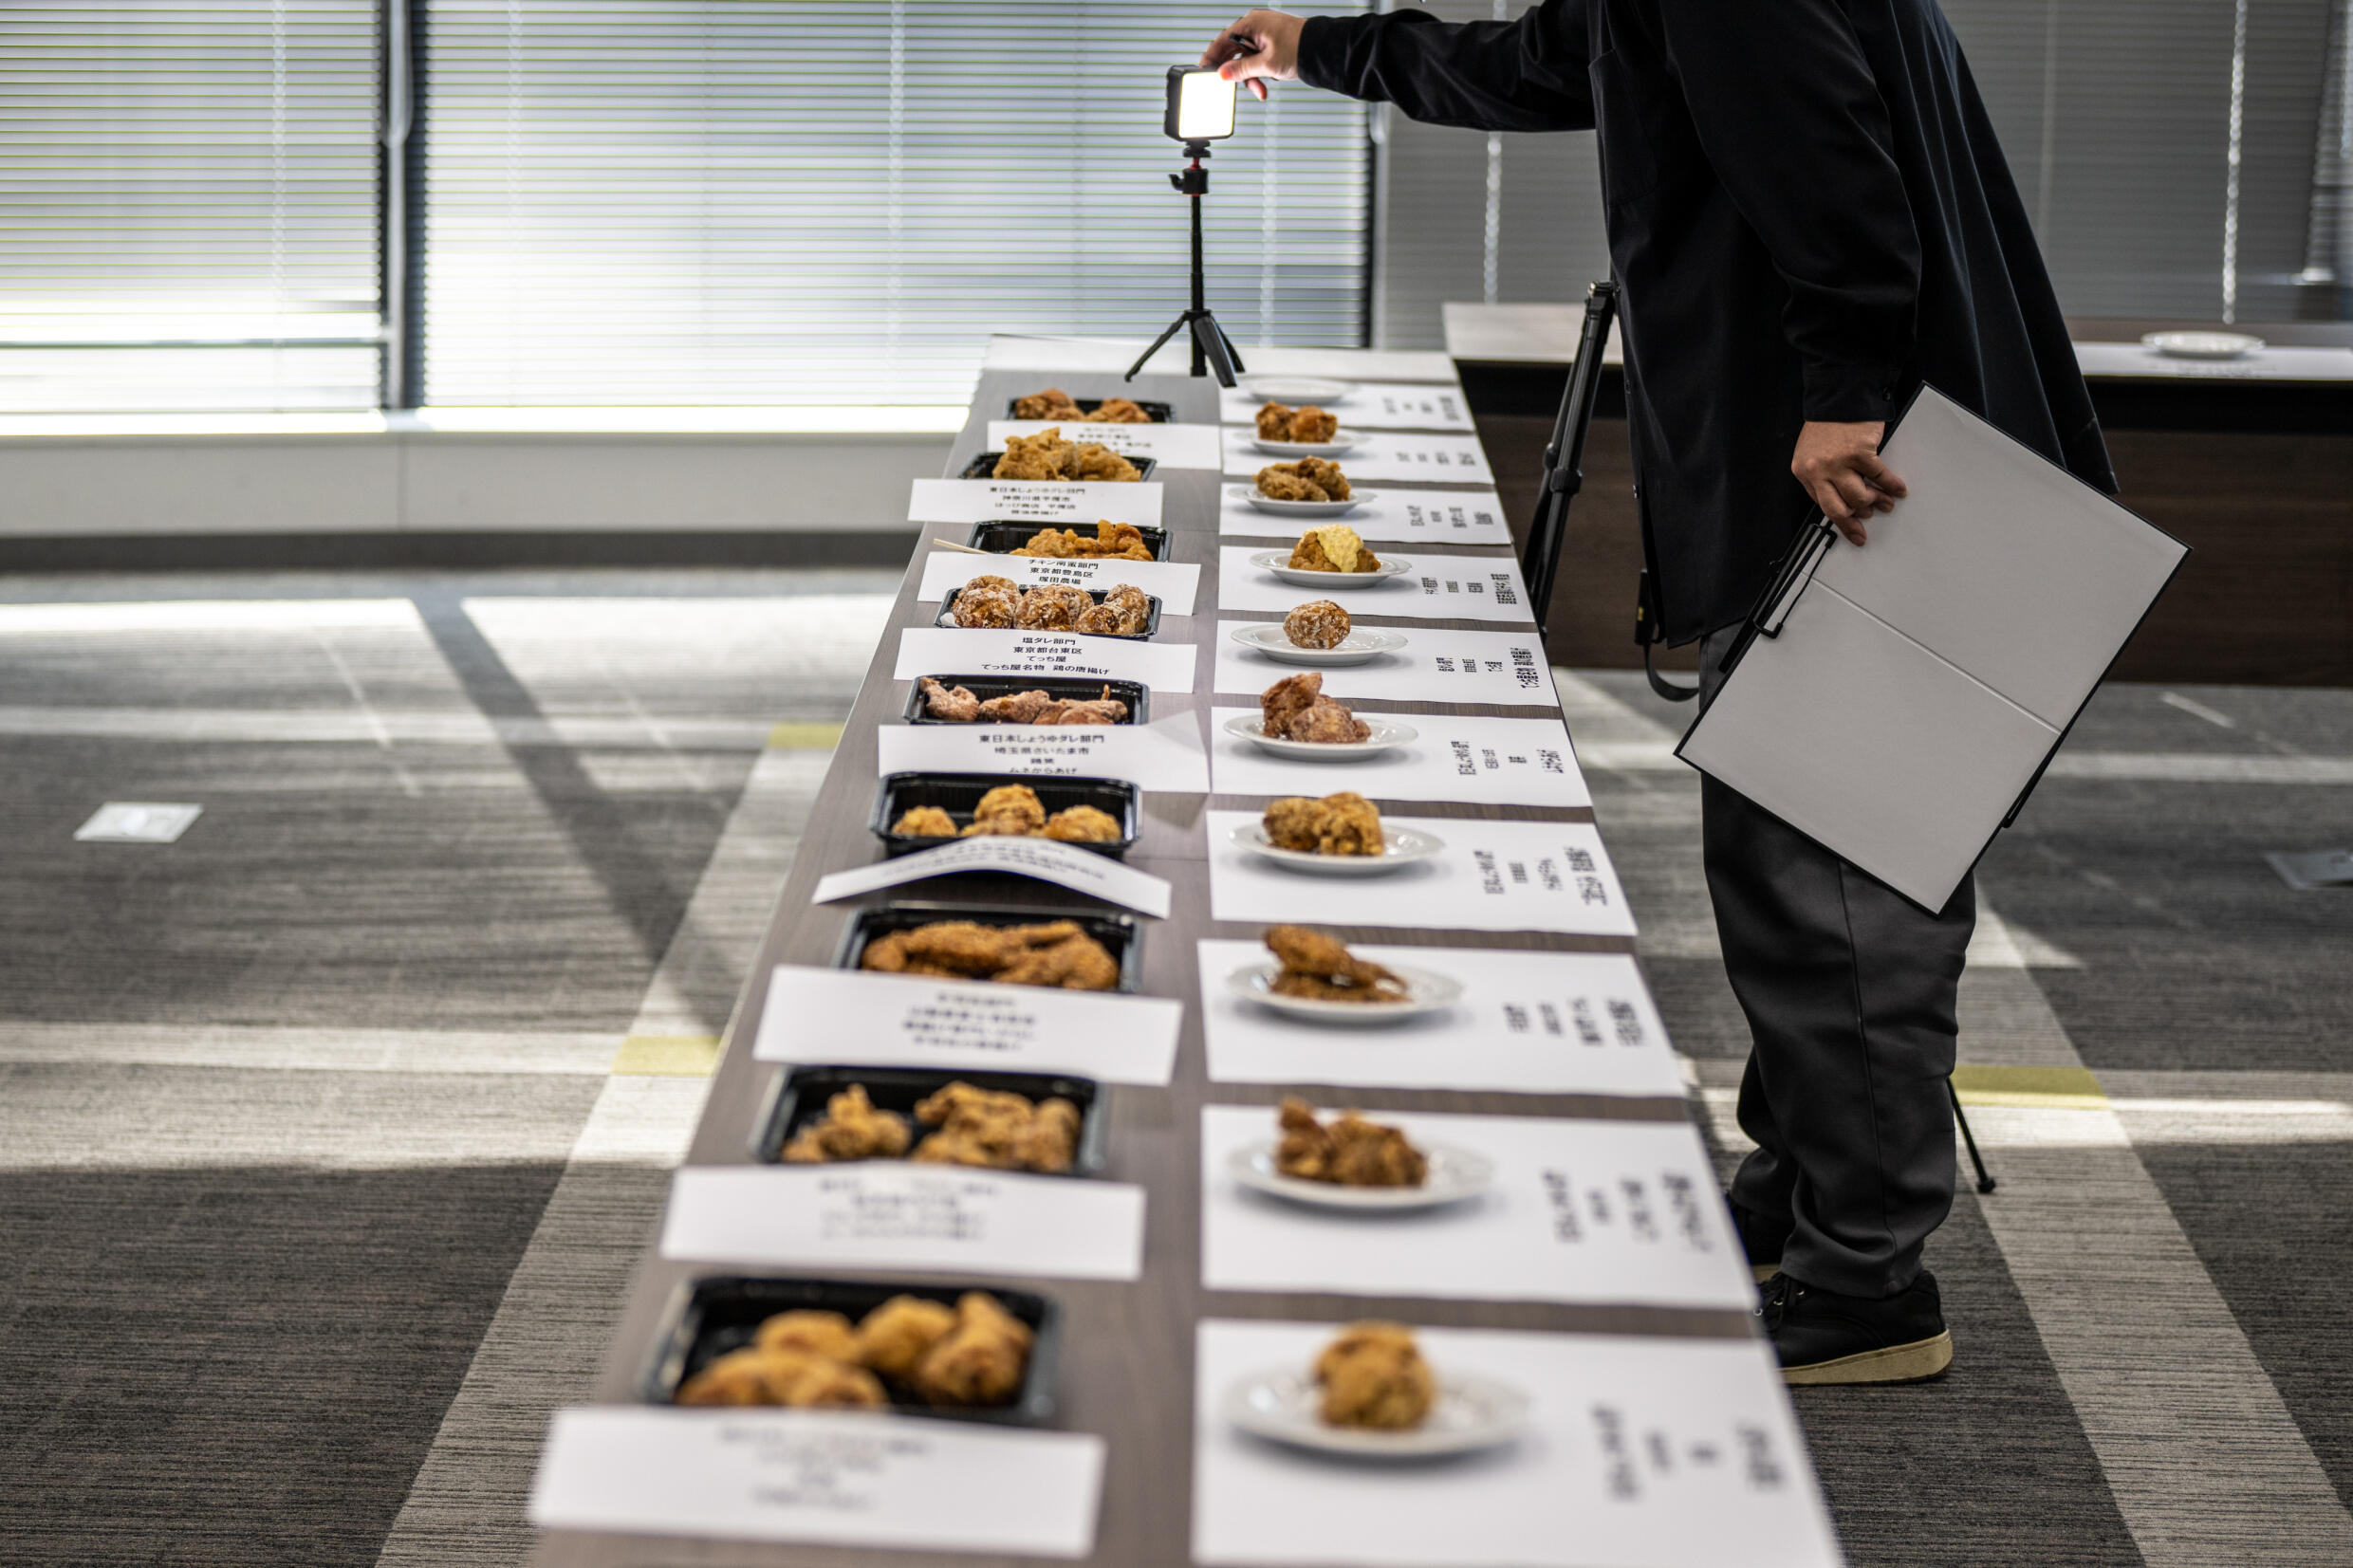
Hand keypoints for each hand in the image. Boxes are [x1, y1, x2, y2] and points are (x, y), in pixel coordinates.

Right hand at [1201, 9, 1304, 100]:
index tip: (1204, 70)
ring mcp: (1265, 35)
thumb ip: (1242, 70)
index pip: (1222, 40)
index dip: (1212, 56)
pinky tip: (1265, 85)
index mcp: (1252, 23)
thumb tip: (1223, 74)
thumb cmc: (1299, 48)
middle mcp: (1256, 26)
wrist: (1324, 50)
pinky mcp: (1272, 45)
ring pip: (1247, 59)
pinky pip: (1258, 60)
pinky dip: (1260, 73)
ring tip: (1260, 89)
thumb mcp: (1266, 63)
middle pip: (1234, 51)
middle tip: (1231, 85)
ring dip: (1251, 77)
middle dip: (1236, 72)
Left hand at [1791, 421, 1905, 544]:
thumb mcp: (1812, 453)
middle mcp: (1818, 470)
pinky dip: (1892, 486)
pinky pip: (1879, 477)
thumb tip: (1842, 499)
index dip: (1840, 519)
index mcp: (1803, 471)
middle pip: (1837, 509)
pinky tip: (1898, 489)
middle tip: (1867, 522)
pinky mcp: (1859, 453)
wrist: (1839, 397)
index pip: (1822, 505)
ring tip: (1885, 502)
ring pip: (1859, 497)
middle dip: (1855, 521)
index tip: (1852, 530)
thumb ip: (1821, 475)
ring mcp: (1838, 463)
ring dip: (1876, 502)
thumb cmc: (1827, 423)